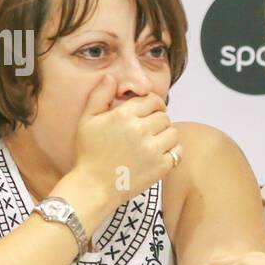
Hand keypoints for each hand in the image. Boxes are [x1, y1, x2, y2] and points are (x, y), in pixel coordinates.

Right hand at [72, 75, 179, 203]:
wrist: (93, 187)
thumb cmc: (89, 154)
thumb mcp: (86, 120)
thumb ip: (99, 96)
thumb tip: (110, 77)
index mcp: (123, 115)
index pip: (152, 100)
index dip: (153, 105)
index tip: (149, 112)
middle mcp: (140, 130)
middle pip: (164, 116)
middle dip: (157, 120)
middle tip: (148, 130)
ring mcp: (152, 149)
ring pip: (173, 132)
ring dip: (165, 135)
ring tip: (153, 142)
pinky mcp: (161, 166)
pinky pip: (178, 151)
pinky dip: (172, 151)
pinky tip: (159, 154)